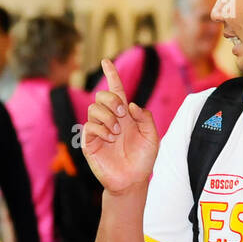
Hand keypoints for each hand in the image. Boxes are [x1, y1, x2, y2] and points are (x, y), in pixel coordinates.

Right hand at [82, 57, 160, 196]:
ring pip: (94, 109)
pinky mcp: (89, 143)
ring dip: (107, 117)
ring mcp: (98, 130)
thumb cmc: (143, 160)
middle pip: (101, 95)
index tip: (106, 61)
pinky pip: (89, 126)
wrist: (132, 180)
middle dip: (111, 99)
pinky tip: (109, 138)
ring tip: (116, 132)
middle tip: (122, 114)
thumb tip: (131, 105)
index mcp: (124, 115)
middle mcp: (109, 119)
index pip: (116, 90)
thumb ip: (146, 118)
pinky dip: (100, 129)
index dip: (111, 74)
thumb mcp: (152, 136)